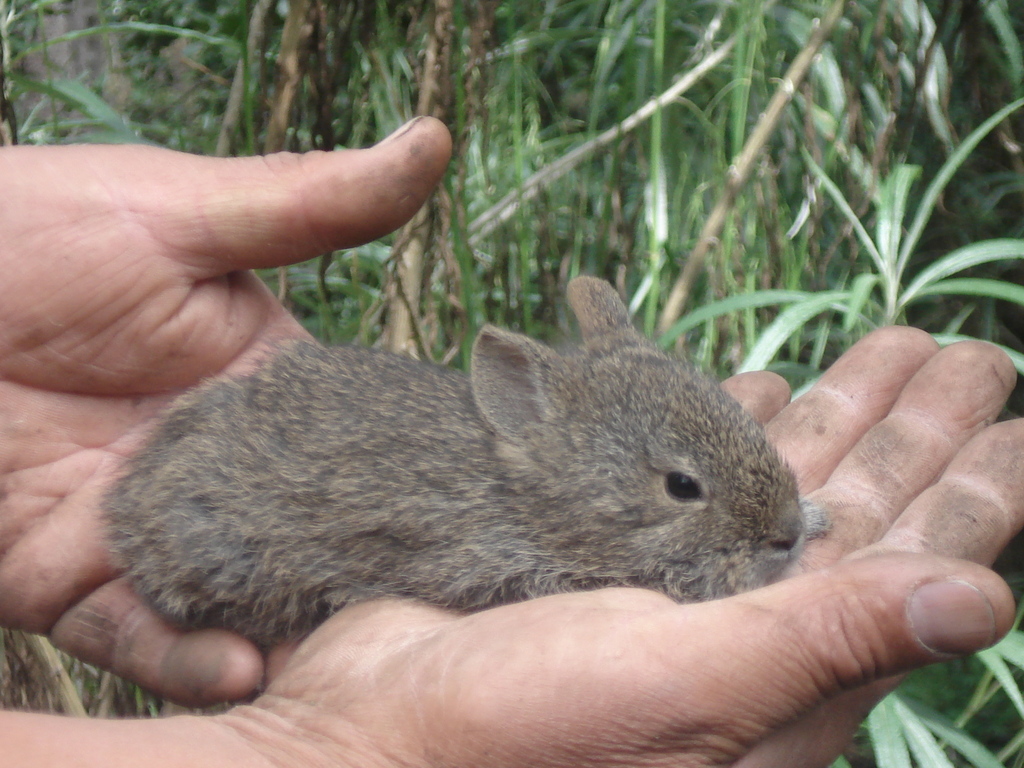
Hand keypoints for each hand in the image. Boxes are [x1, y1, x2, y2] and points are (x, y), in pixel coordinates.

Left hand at [0, 117, 452, 704]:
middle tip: (426, 609)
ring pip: (239, 593)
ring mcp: (152, 527)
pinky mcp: (78, 579)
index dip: (412, 469)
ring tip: (342, 654)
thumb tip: (432, 140)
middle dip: (359, 570)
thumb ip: (310, 204)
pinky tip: (235, 661)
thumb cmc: (28, 231)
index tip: (485, 502)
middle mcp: (220, 465)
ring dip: (287, 625)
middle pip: (309, 530)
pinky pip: (144, 632)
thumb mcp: (179, 213)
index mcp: (262, 382)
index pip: (357, 435)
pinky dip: (187, 655)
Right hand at [208, 329, 1023, 767]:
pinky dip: (734, 430)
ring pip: (784, 481)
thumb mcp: (691, 685)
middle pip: (860, 508)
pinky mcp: (619, 553)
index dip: (971, 492)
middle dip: (914, 428)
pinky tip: (763, 388)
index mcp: (789, 677)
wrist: (381, 732)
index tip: (1007, 418)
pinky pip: (698, 475)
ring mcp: (680, 586)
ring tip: (888, 346)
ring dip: (838, 414)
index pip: (913, 568)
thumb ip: (829, 639)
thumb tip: (985, 600)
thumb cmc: (525, 733)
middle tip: (967, 350)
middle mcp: (747, 632)